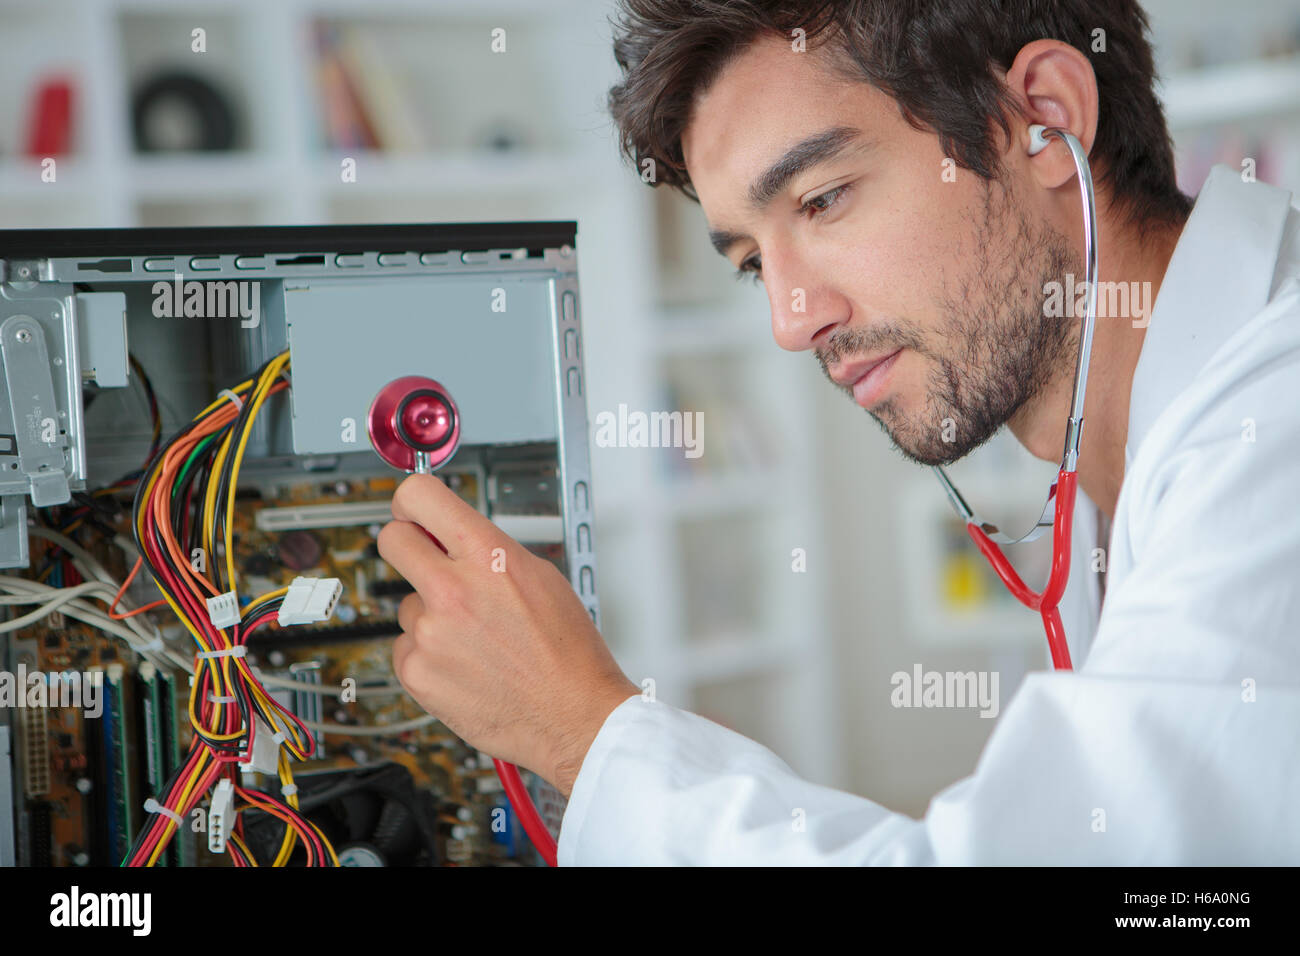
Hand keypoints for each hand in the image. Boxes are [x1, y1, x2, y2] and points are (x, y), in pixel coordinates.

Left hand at [376, 473, 637, 795]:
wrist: (573, 716)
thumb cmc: (567, 651)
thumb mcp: (541, 577)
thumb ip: (487, 551)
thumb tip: (450, 536)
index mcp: (488, 556)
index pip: (418, 497)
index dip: (411, 502)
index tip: (411, 511)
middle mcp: (453, 589)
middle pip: (391, 540)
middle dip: (406, 545)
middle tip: (425, 563)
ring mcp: (430, 633)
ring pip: (406, 605)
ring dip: (431, 616)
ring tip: (474, 638)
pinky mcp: (416, 672)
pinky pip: (406, 647)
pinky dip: (430, 655)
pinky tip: (465, 665)